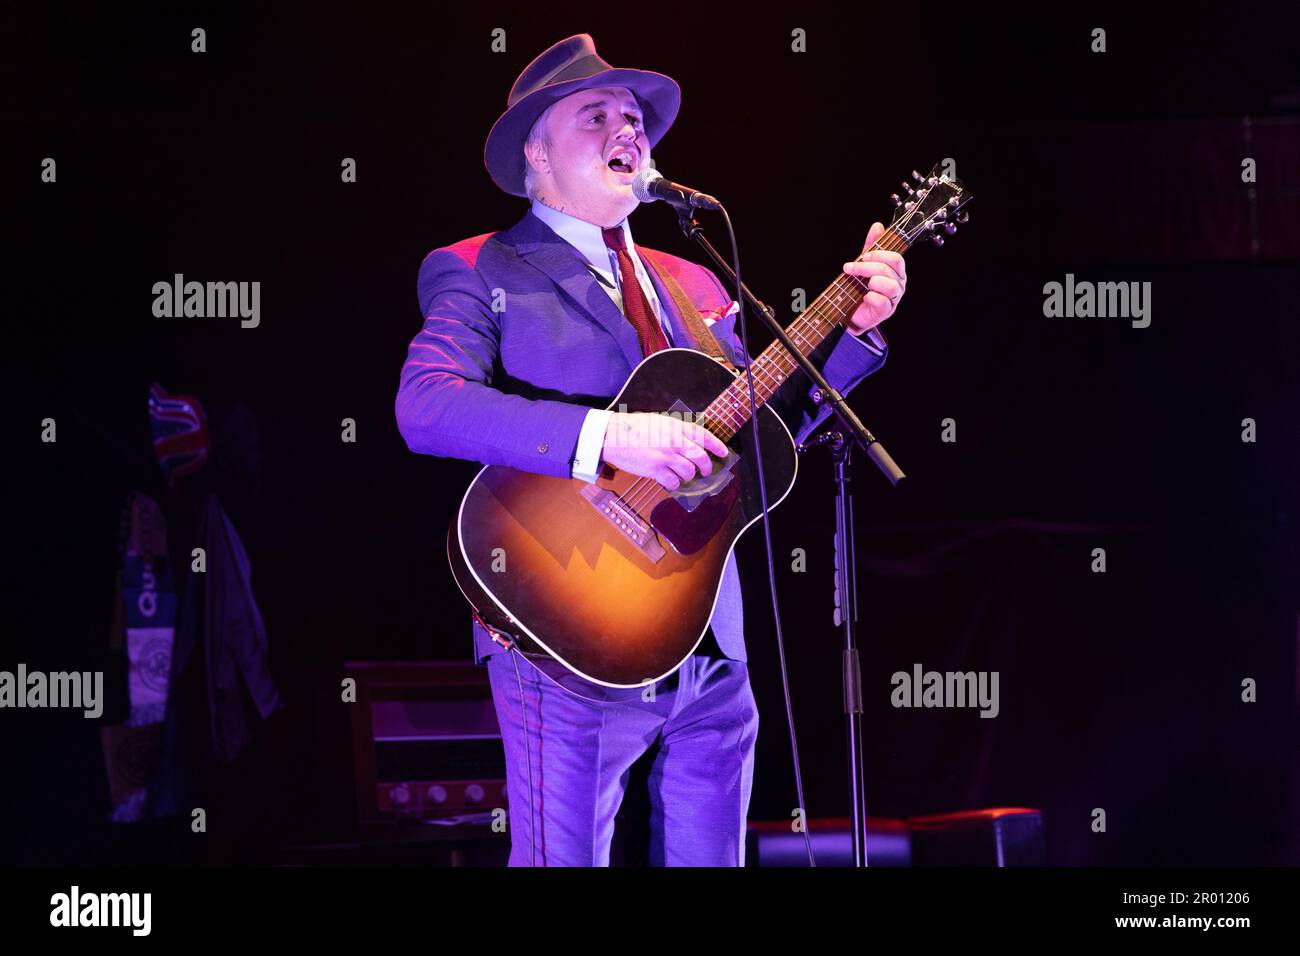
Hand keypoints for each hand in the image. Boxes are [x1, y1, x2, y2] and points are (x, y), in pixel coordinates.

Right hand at [601, 412, 729, 490]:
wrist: (613, 435)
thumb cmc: (632, 427)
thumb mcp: (658, 421)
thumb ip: (675, 429)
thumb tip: (688, 440)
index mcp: (676, 426)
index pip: (703, 436)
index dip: (717, 445)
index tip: (724, 453)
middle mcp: (675, 440)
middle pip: (700, 457)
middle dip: (706, 467)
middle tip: (705, 471)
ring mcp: (666, 456)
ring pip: (689, 471)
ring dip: (688, 476)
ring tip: (682, 475)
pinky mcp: (656, 469)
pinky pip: (674, 482)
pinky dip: (674, 483)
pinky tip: (670, 480)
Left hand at [841, 221, 906, 334]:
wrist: (850, 314)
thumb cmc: (860, 288)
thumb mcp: (864, 264)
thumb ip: (871, 246)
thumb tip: (878, 225)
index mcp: (896, 271)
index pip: (896, 258)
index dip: (879, 255)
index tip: (862, 256)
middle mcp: (899, 284)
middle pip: (888, 269)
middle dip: (866, 267)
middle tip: (849, 268)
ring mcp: (894, 298)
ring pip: (888, 285)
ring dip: (869, 282)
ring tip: (861, 285)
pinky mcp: (887, 311)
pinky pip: (882, 301)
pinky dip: (870, 297)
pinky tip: (864, 297)